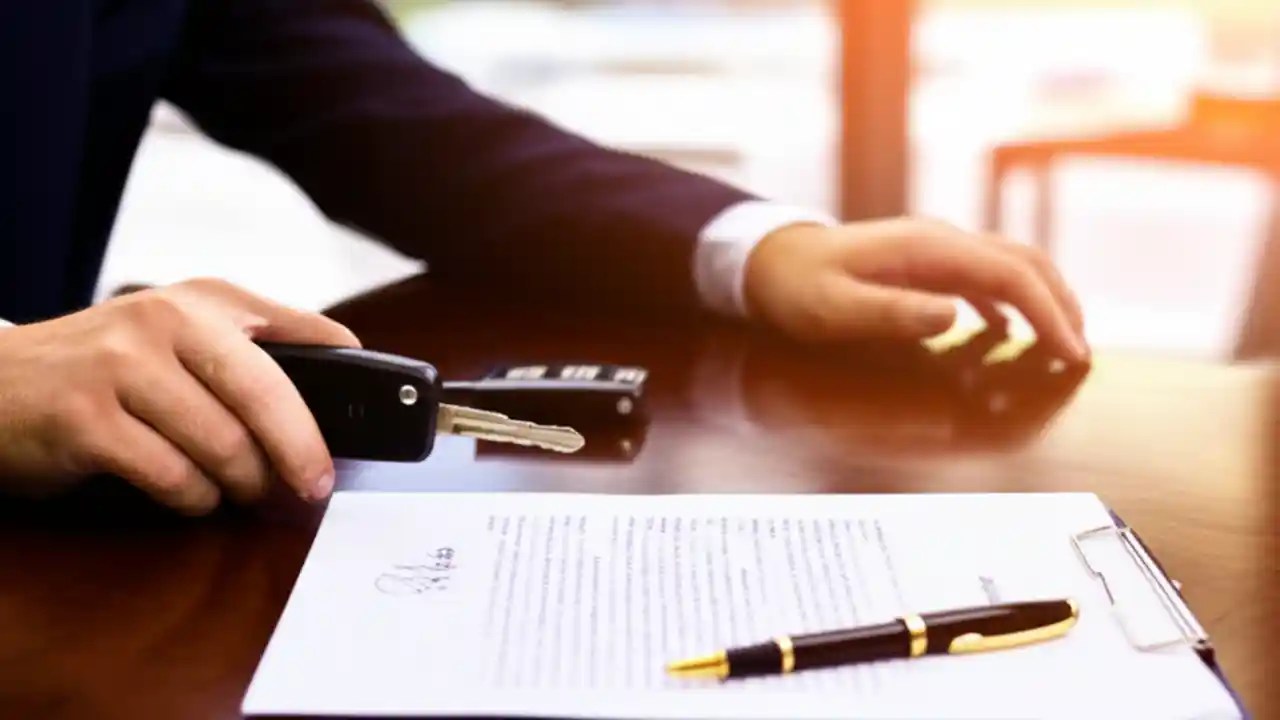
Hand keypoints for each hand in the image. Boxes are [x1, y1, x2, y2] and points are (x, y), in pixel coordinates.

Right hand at [0, 278, 359, 514]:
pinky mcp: (87, 419)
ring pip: (224, 446)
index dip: (356, 378)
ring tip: (237, 492)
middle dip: (303, 454)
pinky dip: (190, 500)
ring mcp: (123, 366)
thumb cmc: (101, 371)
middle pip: (272, 396)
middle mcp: (168, 319)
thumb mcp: (178, 341)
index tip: (388, 415)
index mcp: (207, 300)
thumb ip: (250, 360)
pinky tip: (184, 494)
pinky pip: (173, 478)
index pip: (309, 333)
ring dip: (240, 485)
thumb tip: (332, 415)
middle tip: (314, 488)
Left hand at [742, 218, 1088, 360]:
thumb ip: (891, 314)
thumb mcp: (834, 310)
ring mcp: (933, 248)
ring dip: (1042, 298)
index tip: (1072, 355)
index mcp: (927, 249)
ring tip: (1062, 341)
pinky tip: (1007, 330)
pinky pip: (982, 275)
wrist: (767, 258)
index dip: (1048, 313)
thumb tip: (956, 316)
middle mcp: (939, 240)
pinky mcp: (923, 261)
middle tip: (1081, 354)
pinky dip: (1009, 300)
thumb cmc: (796, 288)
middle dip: (1061, 304)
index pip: (1009, 275)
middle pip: (1023, 262)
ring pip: (1009, 264)